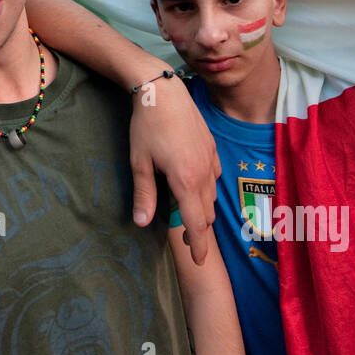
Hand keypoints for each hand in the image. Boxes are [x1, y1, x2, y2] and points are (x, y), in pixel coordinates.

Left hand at [128, 74, 218, 265]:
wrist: (164, 92)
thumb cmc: (147, 126)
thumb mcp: (140, 162)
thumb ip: (144, 194)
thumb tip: (141, 223)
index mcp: (185, 181)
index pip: (196, 223)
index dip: (198, 246)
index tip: (198, 261)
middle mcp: (204, 173)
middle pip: (207, 213)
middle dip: (199, 231)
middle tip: (187, 241)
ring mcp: (211, 160)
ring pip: (212, 196)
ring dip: (202, 210)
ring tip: (188, 215)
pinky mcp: (212, 148)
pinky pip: (214, 178)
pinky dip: (206, 190)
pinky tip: (195, 186)